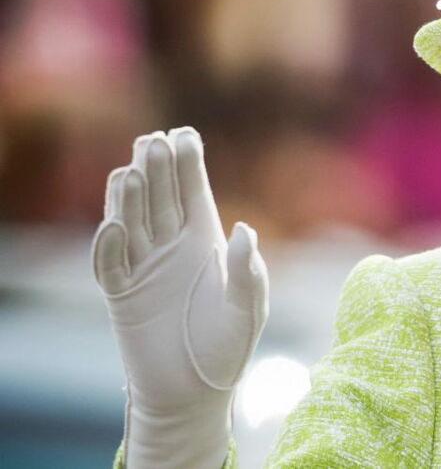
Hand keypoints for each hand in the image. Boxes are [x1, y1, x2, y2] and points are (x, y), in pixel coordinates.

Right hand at [93, 127, 267, 466]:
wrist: (196, 391)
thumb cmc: (229, 347)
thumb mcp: (247, 308)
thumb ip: (247, 271)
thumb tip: (244, 229)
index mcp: (206, 243)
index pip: (194, 195)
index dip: (189, 166)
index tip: (185, 134)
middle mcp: (172, 249)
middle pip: (160, 201)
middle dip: (158, 170)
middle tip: (154, 140)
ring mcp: (144, 270)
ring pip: (132, 224)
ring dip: (131, 198)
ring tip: (133, 169)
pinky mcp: (122, 296)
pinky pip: (110, 266)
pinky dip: (109, 246)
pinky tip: (114, 225)